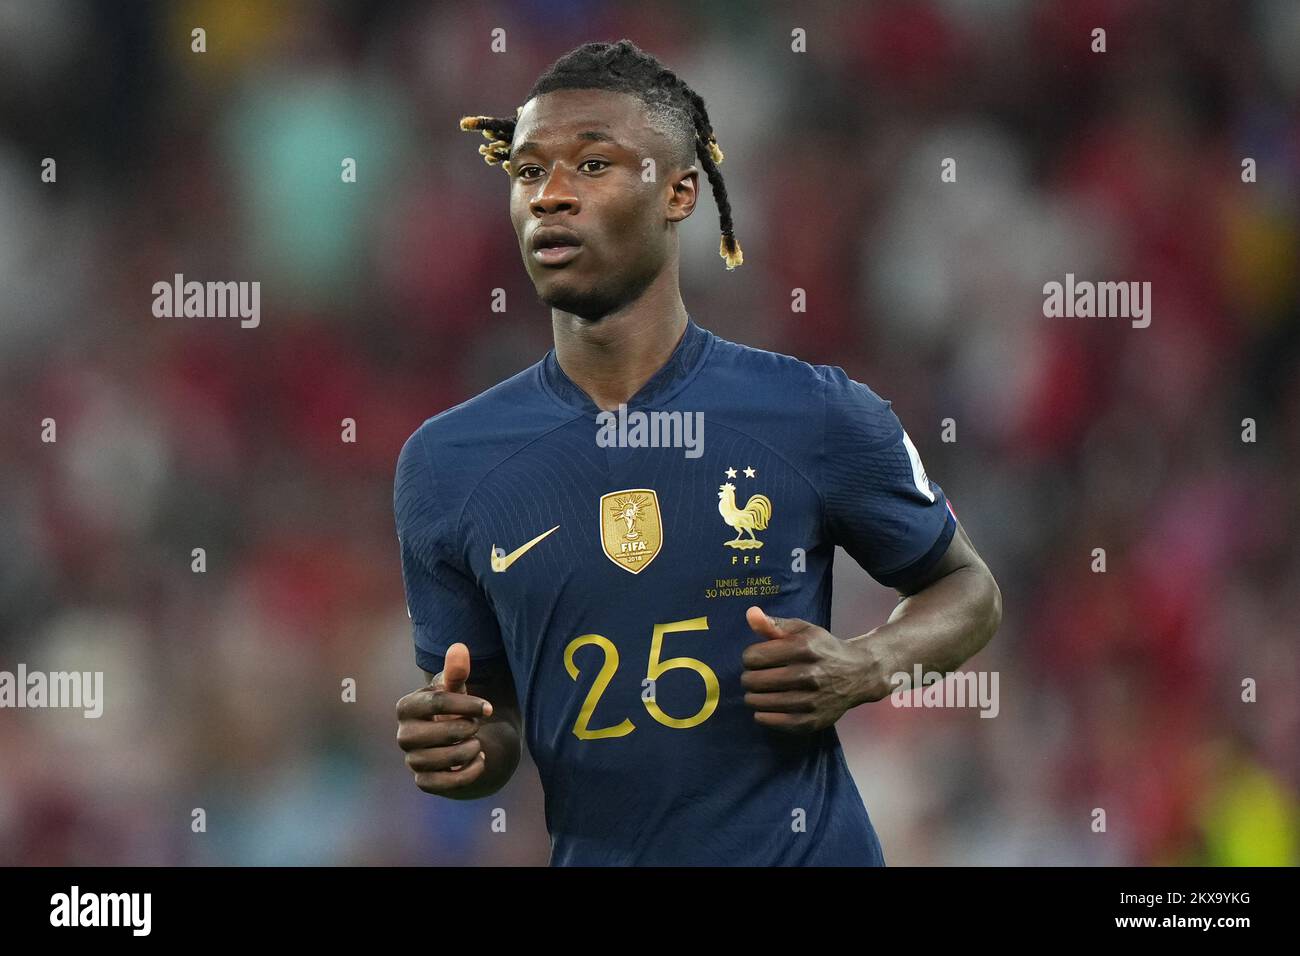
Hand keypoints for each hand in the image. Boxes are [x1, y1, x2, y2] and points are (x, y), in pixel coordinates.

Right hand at [396, 642, 494, 794]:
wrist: (452, 741)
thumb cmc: (452, 708)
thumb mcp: (455, 688)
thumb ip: (456, 670)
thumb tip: (459, 648)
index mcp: (406, 707)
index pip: (437, 703)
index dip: (468, 704)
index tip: (489, 707)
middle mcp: (404, 735)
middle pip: (444, 732)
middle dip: (468, 728)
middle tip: (475, 726)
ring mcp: (412, 760)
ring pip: (449, 758)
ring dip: (471, 749)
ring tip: (475, 742)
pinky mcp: (423, 782)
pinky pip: (449, 783)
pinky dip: (471, 771)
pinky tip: (479, 759)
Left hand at [740, 607, 873, 732]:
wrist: (859, 674)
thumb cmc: (823, 648)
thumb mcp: (803, 630)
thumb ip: (774, 624)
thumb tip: (750, 614)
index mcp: (803, 649)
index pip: (753, 657)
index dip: (749, 657)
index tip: (757, 658)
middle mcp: (807, 675)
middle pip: (753, 681)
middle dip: (749, 677)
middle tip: (757, 676)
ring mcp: (810, 701)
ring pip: (759, 702)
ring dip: (754, 696)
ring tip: (761, 691)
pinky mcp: (812, 721)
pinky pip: (772, 722)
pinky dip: (763, 715)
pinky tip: (766, 707)